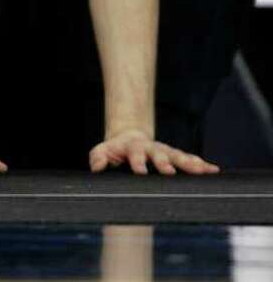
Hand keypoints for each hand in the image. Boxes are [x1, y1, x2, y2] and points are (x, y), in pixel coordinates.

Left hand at [89, 129, 219, 174]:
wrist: (128, 138)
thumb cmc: (114, 149)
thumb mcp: (102, 151)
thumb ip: (98, 158)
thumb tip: (97, 167)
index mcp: (133, 148)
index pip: (135, 154)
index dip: (138, 162)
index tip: (140, 171)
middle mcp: (151, 148)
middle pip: (159, 154)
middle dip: (165, 162)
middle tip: (169, 171)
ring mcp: (165, 151)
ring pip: (179, 155)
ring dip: (189, 163)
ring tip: (203, 170)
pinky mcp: (175, 155)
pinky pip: (190, 159)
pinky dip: (201, 164)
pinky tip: (213, 170)